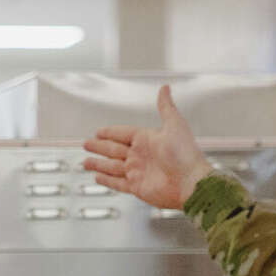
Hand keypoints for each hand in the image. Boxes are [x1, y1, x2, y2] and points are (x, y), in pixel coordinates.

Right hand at [81, 84, 213, 209]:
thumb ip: (165, 107)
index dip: (110, 132)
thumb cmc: (186, 154)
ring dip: (98, 164)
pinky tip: (98, 178)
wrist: (190, 182)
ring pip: (112, 167)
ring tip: (86, 162)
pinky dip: (107, 181)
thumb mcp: (174, 124)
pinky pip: (118, 183)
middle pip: (113, 149)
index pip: (123, 133)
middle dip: (99, 147)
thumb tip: (165, 88)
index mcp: (147, 139)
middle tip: (86, 144)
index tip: (99, 131)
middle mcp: (141, 155)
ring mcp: (138, 172)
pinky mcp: (136, 187)